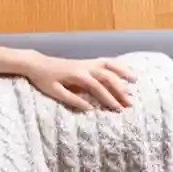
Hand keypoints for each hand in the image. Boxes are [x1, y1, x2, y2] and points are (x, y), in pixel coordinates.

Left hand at [23, 54, 137, 111]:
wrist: (37, 63)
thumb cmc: (44, 79)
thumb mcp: (55, 92)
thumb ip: (73, 100)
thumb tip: (90, 109)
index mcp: (78, 75)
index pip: (98, 88)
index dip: (109, 99)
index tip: (118, 109)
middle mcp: (85, 67)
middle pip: (107, 77)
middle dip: (120, 90)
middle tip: (130, 103)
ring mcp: (87, 63)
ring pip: (109, 65)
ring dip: (123, 72)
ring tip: (135, 80)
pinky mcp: (86, 62)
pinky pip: (105, 61)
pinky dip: (116, 65)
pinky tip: (124, 70)